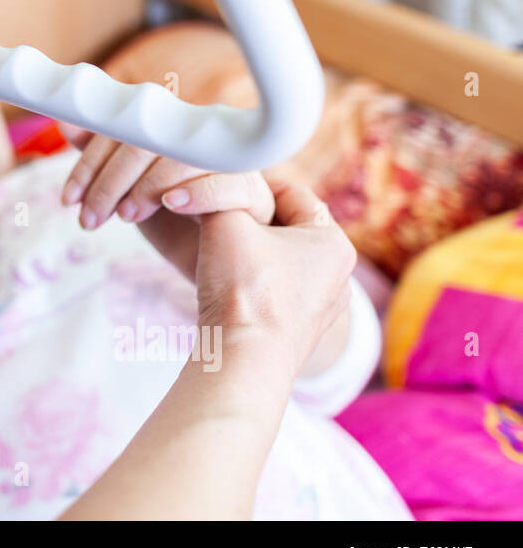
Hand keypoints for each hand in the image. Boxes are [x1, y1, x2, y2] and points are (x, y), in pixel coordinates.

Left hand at [59, 128, 272, 280]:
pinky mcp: (254, 193)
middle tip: (91, 218)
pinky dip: (197, 190)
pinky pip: (229, 181)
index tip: (69, 198)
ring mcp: (231, 164)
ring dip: (147, 186)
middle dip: (109, 180)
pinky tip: (171, 205)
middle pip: (149, 140)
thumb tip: (67, 125)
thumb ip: (102, 160)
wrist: (218, 271)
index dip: (90, 161)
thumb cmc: (174, 226)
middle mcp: (203, 140)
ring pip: (184, 157)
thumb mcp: (130, 193)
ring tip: (127, 216)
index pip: (126, 129)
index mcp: (173, 132)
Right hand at [192, 183, 355, 379]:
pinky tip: (229, 291)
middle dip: (253, 225)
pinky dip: (253, 287)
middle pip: (287, 229)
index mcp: (334, 242)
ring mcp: (322, 310)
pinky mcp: (301, 335)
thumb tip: (208, 190)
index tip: (222, 192)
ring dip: (252, 256)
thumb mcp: (225, 220)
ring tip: (221, 260)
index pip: (292, 193)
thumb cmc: (242, 287)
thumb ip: (221, 194)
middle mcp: (339, 276)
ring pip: (280, 264)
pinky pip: (276, 295)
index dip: (253, 188)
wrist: (243, 360)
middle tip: (219, 224)